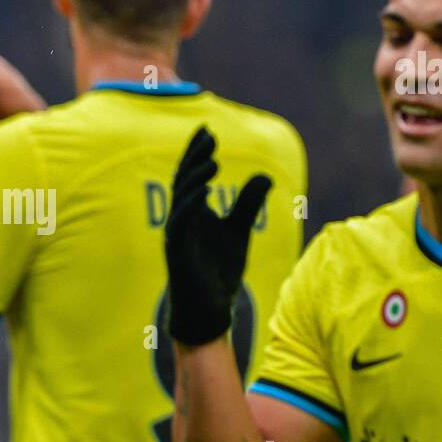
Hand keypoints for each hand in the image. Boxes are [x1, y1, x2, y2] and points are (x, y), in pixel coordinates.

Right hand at [164, 127, 270, 345]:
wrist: (208, 311)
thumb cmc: (218, 272)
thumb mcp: (239, 231)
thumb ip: (247, 204)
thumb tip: (265, 176)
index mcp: (191, 213)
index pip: (191, 176)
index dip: (197, 153)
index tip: (208, 131)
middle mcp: (179, 220)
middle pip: (183, 180)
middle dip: (194, 157)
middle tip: (208, 135)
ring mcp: (176, 236)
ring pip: (179, 199)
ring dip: (194, 177)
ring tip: (213, 159)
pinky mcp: (177, 253)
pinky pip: (179, 224)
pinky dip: (190, 205)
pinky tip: (204, 191)